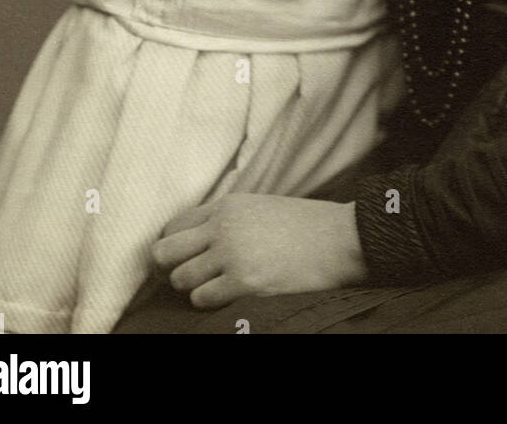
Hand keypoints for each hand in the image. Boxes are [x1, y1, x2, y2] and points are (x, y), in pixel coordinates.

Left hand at [152, 193, 368, 306]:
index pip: (173, 226)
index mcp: (227, 205)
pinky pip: (202, 299)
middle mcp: (223, 225)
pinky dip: (210, 303)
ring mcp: (232, 253)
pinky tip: (231, 296)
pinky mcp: (244, 281)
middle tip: (190, 278)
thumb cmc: (305, 226)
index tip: (183, 260)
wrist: (342, 238)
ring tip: (217, 287)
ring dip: (194, 289)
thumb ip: (227, 220)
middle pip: (165, 252)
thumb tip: (196, 243)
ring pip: (181, 279)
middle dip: (170, 269)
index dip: (173, 248)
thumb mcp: (261, 208)